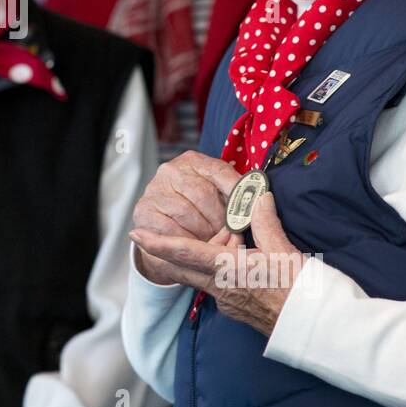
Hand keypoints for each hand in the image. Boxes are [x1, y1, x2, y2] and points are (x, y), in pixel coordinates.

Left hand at [130, 190, 304, 336]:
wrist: (321, 332)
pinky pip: (215, 286)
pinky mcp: (238, 309)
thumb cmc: (304, 292)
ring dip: (195, 258)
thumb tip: (257, 195)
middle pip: (183, 268)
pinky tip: (230, 260)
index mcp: (228, 271)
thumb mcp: (286, 251)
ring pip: (199, 276)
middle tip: (153, 235)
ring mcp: (229, 303)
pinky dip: (212, 270)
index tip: (135, 235)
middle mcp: (222, 289)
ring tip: (210, 240)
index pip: (183, 254)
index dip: (157, 244)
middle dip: (168, 251)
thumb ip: (266, 222)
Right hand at [131, 150, 241, 284]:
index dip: (238, 191)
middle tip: (230, 235)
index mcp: (193, 161)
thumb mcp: (221, 197)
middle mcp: (170, 170)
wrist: (169, 231)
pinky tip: (193, 245)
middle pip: (204, 195)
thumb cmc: (201, 213)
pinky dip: (184, 241)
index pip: (221, 172)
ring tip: (213, 242)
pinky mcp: (143, 210)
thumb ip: (238, 194)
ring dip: (203, 233)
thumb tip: (263, 196)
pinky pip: (169, 229)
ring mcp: (154, 189)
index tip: (253, 208)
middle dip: (220, 219)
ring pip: (186, 214)